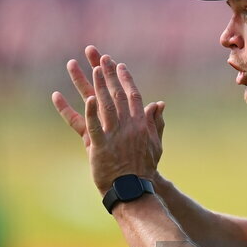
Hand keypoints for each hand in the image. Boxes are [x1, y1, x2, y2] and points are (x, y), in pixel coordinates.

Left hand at [51, 46, 164, 193]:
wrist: (134, 189)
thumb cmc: (145, 169)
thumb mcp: (155, 144)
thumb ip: (156, 123)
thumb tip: (159, 104)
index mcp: (141, 124)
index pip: (133, 96)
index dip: (125, 79)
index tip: (118, 65)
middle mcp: (128, 126)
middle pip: (117, 95)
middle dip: (108, 74)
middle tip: (100, 57)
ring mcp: (114, 136)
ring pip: (104, 106)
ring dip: (96, 85)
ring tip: (88, 68)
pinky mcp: (100, 148)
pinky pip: (92, 127)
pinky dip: (89, 113)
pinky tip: (86, 99)